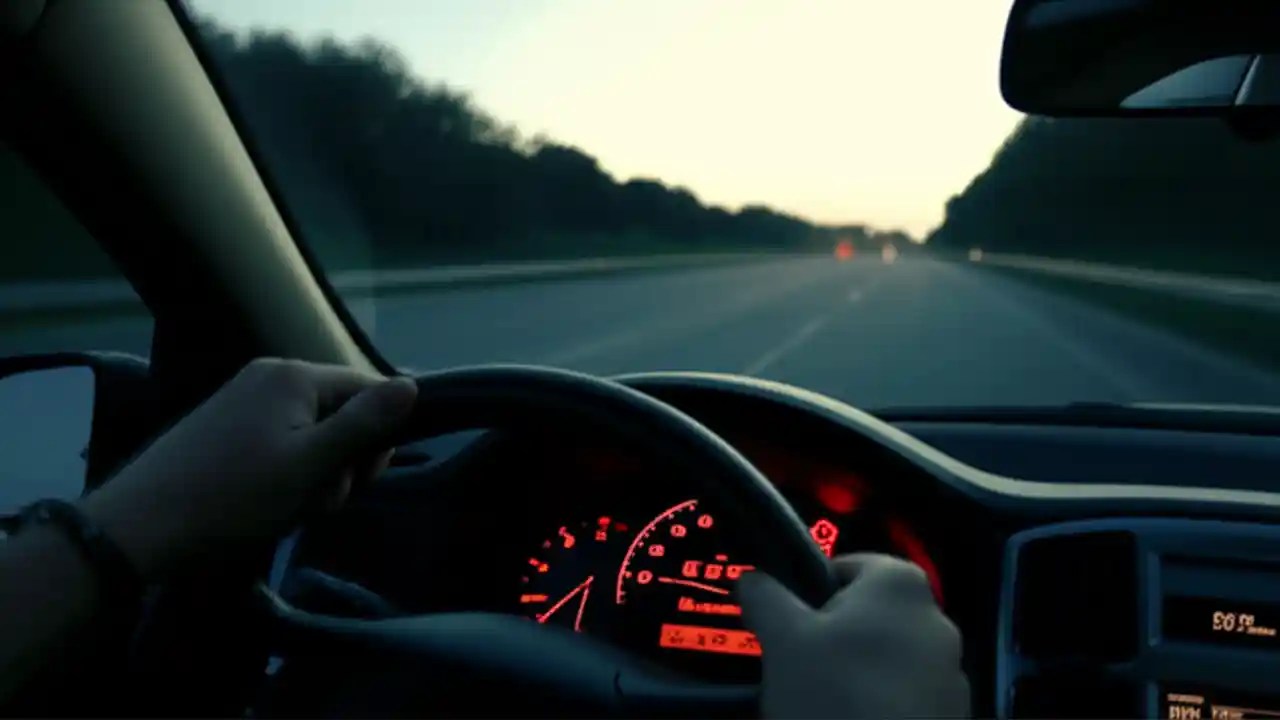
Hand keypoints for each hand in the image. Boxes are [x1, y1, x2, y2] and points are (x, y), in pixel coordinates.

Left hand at [82, 359, 417, 579]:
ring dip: (314, 477)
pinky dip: (285, 477)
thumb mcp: (312, 465)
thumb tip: (414, 385)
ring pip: (312, 436)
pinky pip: (280, 445)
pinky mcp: (224, 428)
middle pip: (342, 414)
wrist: (139, 528)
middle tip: (317, 501)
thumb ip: (365, 424)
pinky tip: (265, 505)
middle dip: (342, 462)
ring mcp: (243, 400)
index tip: (360, 482)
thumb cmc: (235, 497)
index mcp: (294, 376)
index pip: (369, 391)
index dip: (377, 439)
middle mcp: (269, 376)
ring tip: (286, 508)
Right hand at [739, 553, 968, 718]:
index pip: (846, 567)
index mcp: (899, 583)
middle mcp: (936, 618)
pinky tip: (853, 718)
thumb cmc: (833, 695)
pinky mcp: (953, 714)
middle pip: (868, 613)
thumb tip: (752, 578)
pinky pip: (906, 695)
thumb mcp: (782, 640)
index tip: (789, 626)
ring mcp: (952, 670)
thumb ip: (764, 596)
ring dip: (858, 671)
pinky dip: (880, 702)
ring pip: (887, 657)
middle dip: (834, 635)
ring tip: (825, 701)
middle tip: (801, 665)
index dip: (811, 593)